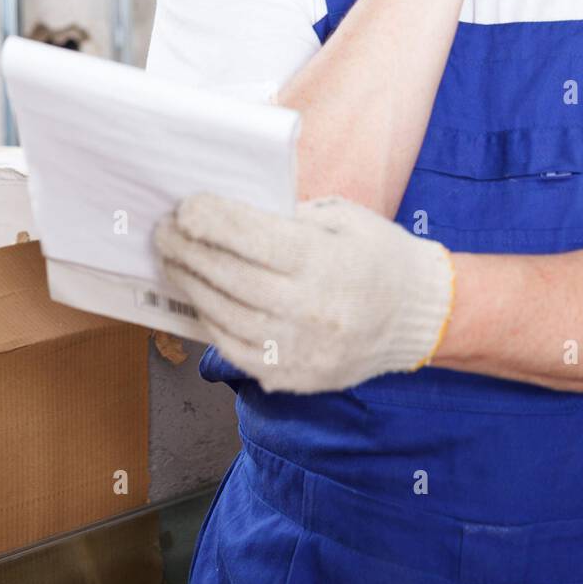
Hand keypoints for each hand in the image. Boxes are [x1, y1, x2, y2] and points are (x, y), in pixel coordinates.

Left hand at [152, 192, 454, 393]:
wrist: (417, 318)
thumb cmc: (380, 257)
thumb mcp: (344, 218)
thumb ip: (289, 216)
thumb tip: (230, 213)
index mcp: (325, 262)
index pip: (252, 238)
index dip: (212, 220)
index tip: (187, 206)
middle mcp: (309, 309)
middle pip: (230, 277)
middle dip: (189, 250)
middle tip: (165, 231)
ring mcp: (299, 349)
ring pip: (224, 314)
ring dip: (191, 284)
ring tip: (174, 260)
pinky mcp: (291, 377)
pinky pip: (234, 348)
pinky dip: (211, 320)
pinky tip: (201, 297)